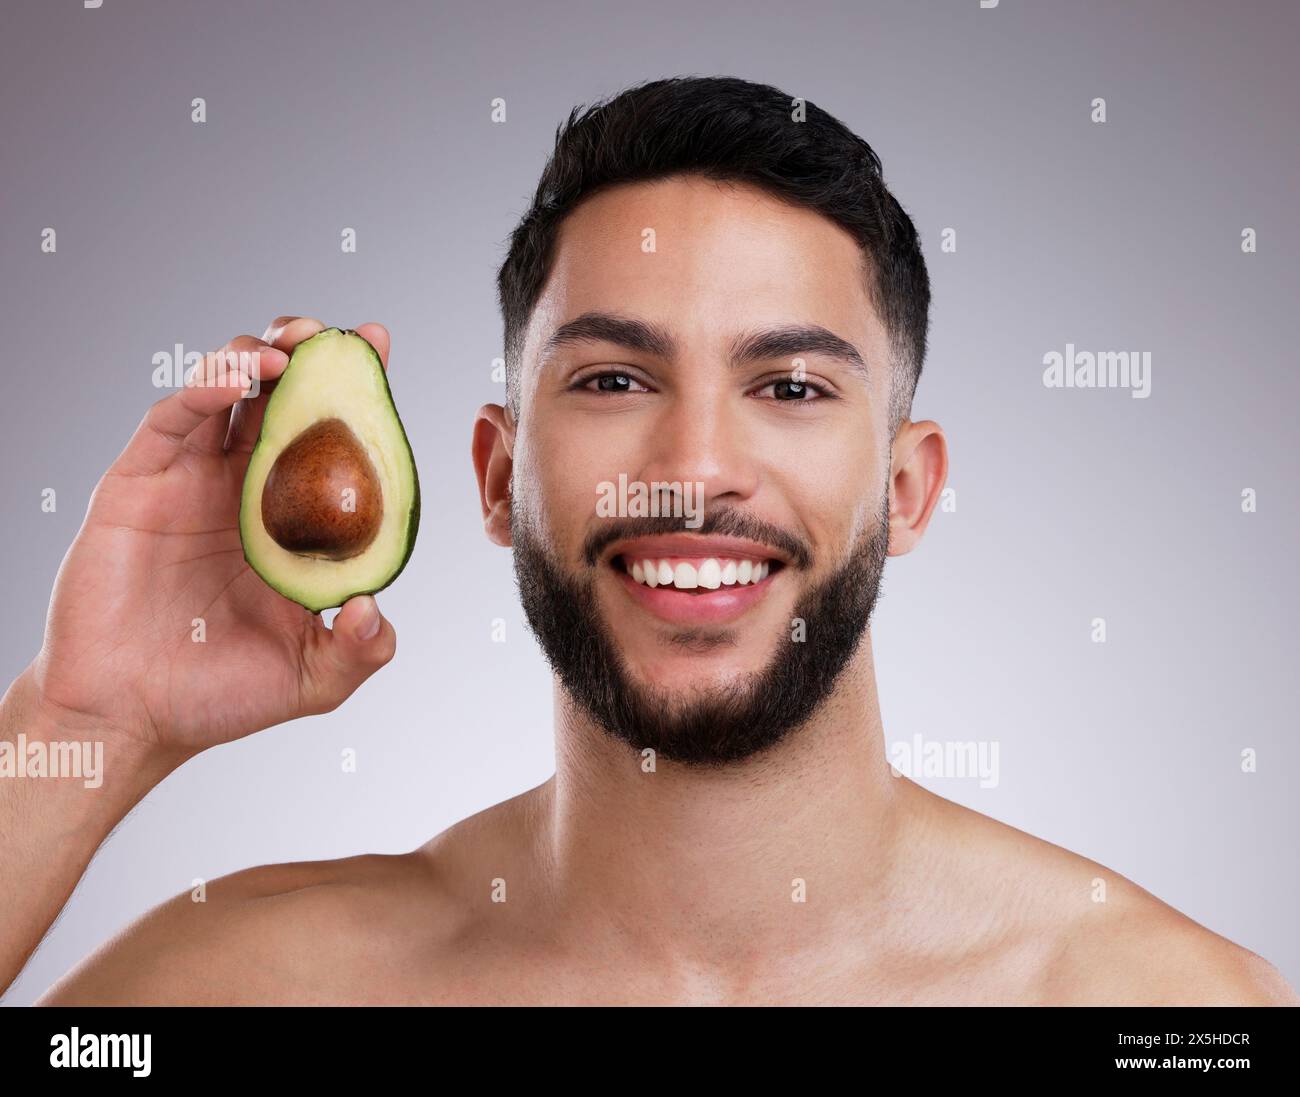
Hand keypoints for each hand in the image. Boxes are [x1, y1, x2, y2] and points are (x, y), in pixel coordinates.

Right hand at [27, 317, 398, 761]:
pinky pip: (173, 417)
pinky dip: (205, 386)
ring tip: (291, 351)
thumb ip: (360, 649)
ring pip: (226, 390)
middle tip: (338, 338)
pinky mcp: (140, 482)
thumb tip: (375, 606)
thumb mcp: (313, 679)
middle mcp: (244, 489)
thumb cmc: (218, 697)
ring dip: (258, 355)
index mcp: (291, 520)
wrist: (128, 718)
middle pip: (279, 395)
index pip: (328, 437)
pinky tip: (239, 377)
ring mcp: (191, 481)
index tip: (379, 345)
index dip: (355, 388)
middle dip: (309, 352)